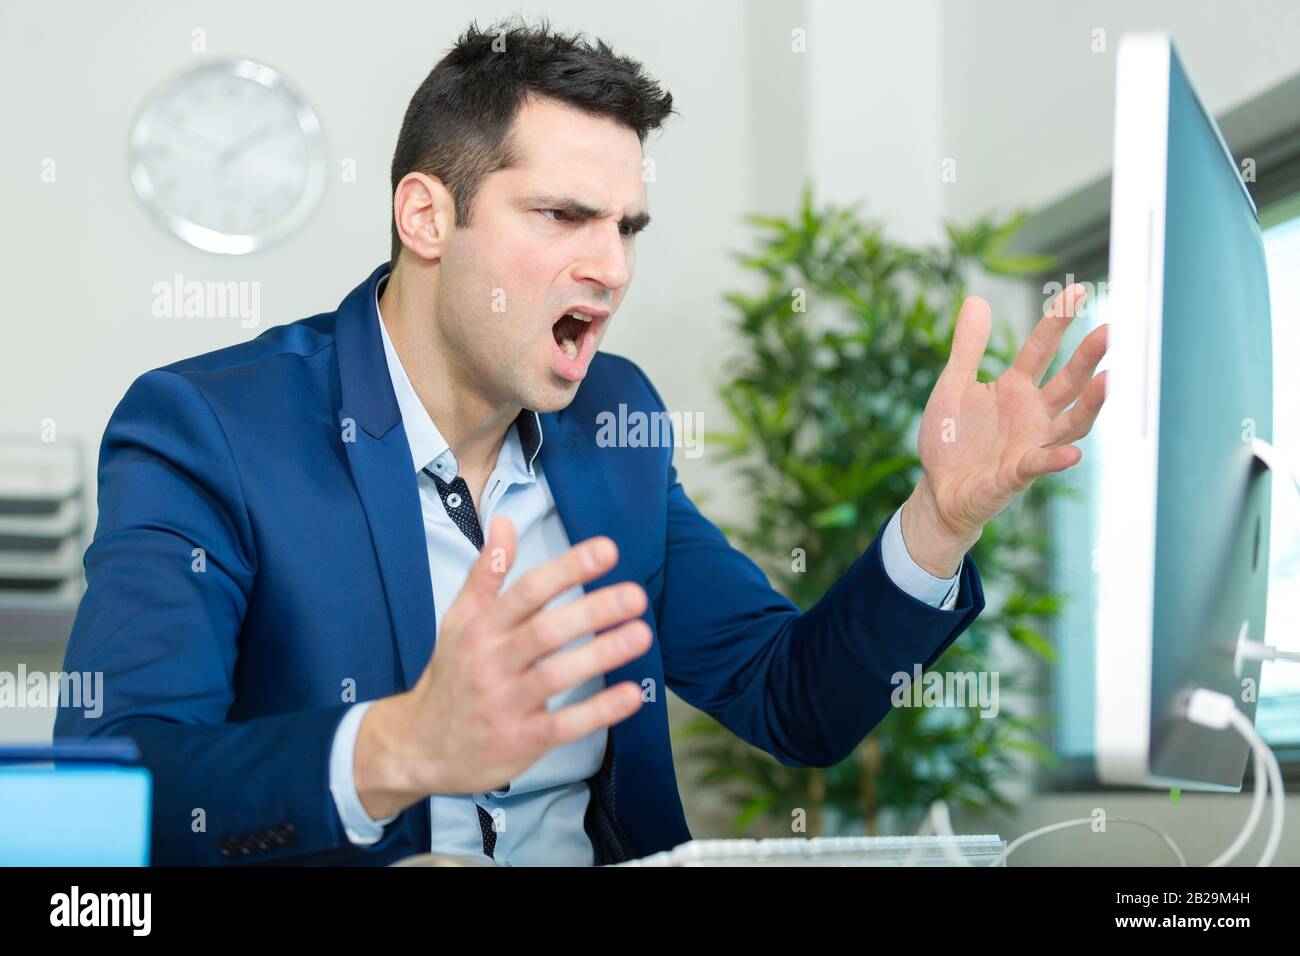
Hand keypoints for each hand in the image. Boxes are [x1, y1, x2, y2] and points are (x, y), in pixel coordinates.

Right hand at [353, 517, 649, 818]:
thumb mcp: (460, 619)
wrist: (420, 746)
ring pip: (556, 675)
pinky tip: (631, 694)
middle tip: (635, 594)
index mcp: (482, 628)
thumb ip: (487, 572)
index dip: (567, 569)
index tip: (607, 550)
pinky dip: (598, 711)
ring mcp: (505, 704)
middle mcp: (491, 663)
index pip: (528, 591)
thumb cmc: (452, 675)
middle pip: (545, 631)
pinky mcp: (520, 741)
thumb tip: (506, 522)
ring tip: (641, 634)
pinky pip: (564, 725)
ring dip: (601, 655)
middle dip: (591, 611)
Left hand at [901, 284, 1108, 576]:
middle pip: (1068, 382)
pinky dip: (1055, 460)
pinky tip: (1072, 454)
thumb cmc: (951, 440)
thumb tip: (976, 299)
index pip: (1041, 349)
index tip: (1078, 289)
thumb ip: (967, 348)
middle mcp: (1032, 414)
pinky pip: (1040, 465)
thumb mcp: (952, 386)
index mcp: (1015, 388)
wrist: (938, 489)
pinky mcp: (1017, 474)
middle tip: (1109, 330)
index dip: (1058, 320)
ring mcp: (1030, 444)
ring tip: (1109, 379)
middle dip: (1087, 357)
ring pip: (1071, 422)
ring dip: (1091, 403)